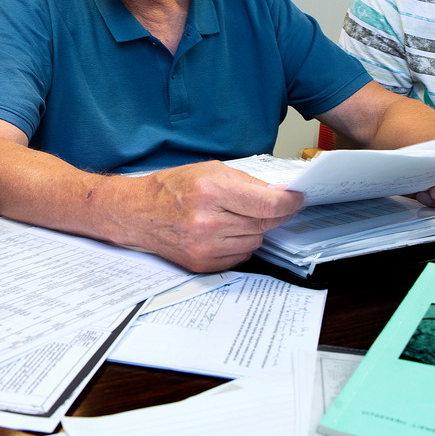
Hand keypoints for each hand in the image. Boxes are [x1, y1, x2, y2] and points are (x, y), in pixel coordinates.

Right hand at [125, 162, 304, 272]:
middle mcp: (208, 222)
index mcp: (210, 191)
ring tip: (232, 217)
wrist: (137, 213)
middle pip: (265, 224)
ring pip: (255, 241)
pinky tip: (222, 231)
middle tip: (268, 205)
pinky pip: (241, 256)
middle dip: (272, 214)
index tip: (297, 198)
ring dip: (253, 229)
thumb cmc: (172, 188)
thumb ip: (248, 182)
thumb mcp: (209, 170)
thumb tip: (281, 193)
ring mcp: (204, 247)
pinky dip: (239, 244)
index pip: (269, 205)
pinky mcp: (202, 264)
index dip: (290, 202)